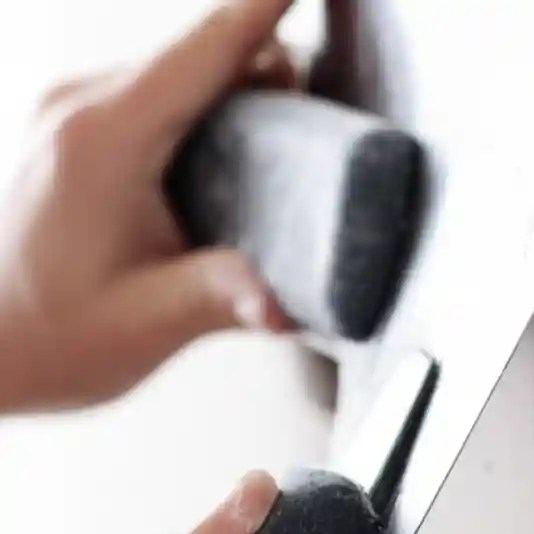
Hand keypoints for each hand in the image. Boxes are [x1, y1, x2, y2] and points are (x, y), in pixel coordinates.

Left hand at [0, 0, 300, 411]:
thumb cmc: (53, 336)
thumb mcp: (147, 323)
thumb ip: (221, 300)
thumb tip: (285, 307)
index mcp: (104, 140)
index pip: (204, 51)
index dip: (262, 10)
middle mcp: (84, 107)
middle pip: (203, 51)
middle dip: (269, 64)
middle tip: (315, 125)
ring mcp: (76, 108)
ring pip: (186, 65)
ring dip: (240, 83)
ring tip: (282, 143)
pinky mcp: (81, 123)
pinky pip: (164, 87)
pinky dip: (210, 101)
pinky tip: (231, 151)